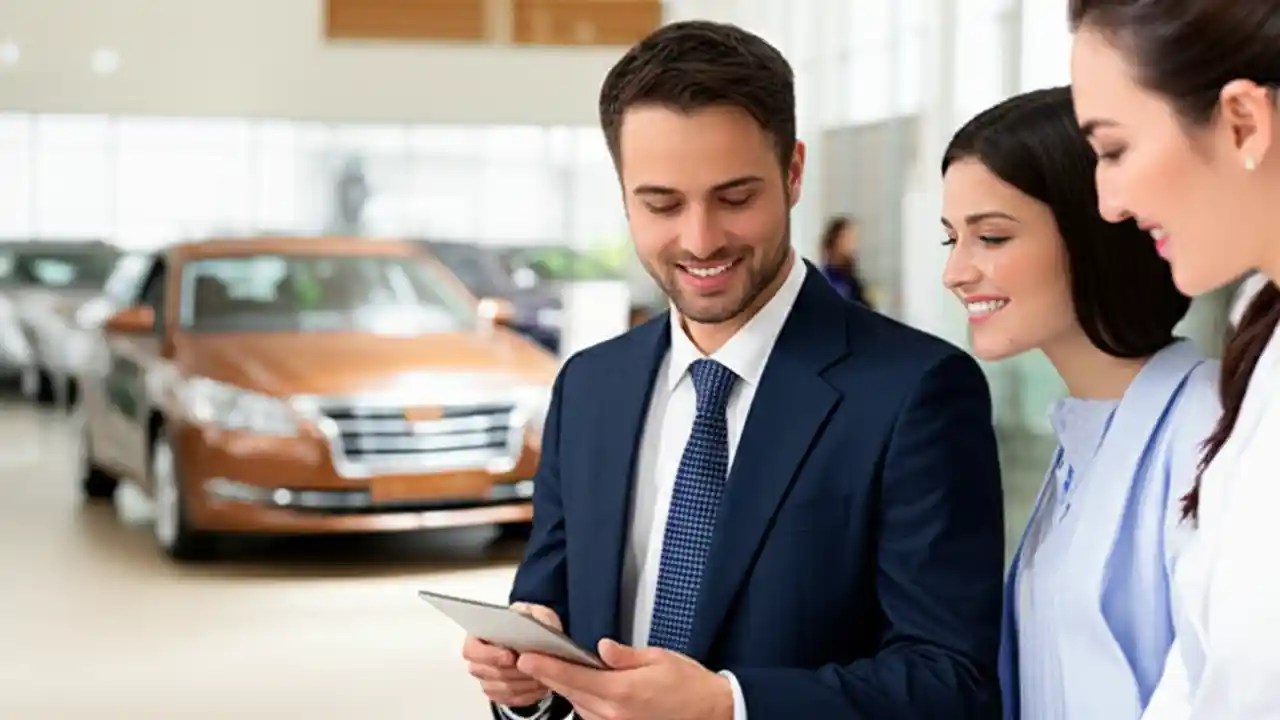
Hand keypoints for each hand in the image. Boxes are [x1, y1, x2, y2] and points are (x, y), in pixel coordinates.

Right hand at [463, 602, 561, 707]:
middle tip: (533, 668)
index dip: (489, 655)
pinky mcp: (500, 694)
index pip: (472, 650)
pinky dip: (527, 694)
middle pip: (487, 673)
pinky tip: (540, 686)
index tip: (510, 657)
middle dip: (512, 672)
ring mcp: (488, 679)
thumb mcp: (536, 613)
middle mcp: (479, 660)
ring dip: (522, 684)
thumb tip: (523, 622)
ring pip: (501, 688)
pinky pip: (510, 699)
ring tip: (541, 677)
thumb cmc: (534, 626)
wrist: (543, 643)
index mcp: (480, 636)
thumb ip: (530, 614)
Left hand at [517, 638, 733, 719]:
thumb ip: (625, 656)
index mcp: (621, 691)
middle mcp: (614, 715)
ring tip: (560, 670)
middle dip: (552, 675)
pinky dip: (586, 704)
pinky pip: (593, 718)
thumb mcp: (659, 659)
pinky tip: (589, 691)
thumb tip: (602, 648)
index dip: (546, 667)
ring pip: (580, 707)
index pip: (573, 677)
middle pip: (571, 693)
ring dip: (570, 690)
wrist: (713, 714)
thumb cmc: (690, 685)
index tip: (527, 658)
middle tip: (534, 658)